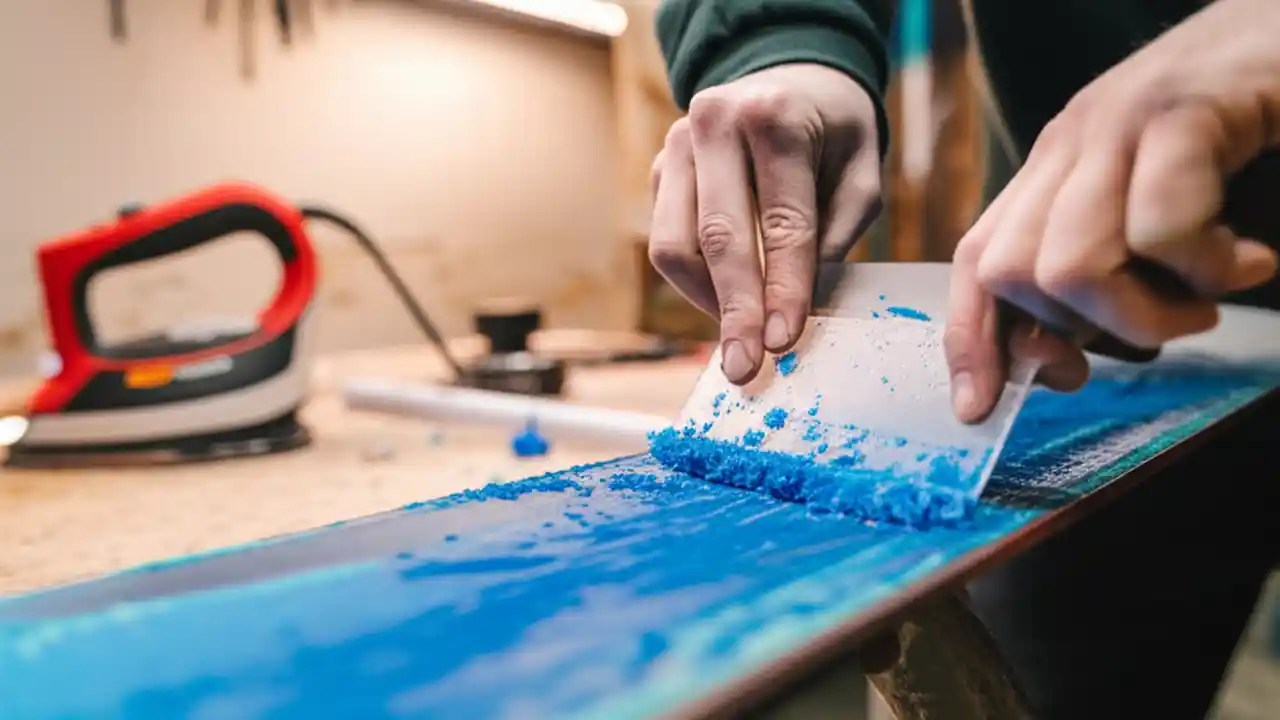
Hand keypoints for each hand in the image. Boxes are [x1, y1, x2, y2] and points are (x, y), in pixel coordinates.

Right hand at [649, 63, 882, 383]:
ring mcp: (676, 146)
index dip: (784, 288)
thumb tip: (795, 307)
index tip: (783, 341)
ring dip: (708, 302)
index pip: (781, 222)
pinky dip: (696, 283)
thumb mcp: (860, 173)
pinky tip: (728, 300)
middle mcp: (714, 124)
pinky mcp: (659, 170)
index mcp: (773, 117)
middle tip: (744, 366)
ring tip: (740, 334)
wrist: (789, 77)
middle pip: (717, 239)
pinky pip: (667, 242)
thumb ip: (833, 234)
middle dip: (735, 311)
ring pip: (674, 247)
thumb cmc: (832, 132)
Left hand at [945, 0, 1279, 422]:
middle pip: (1011, 274)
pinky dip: (1211, 270)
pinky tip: (1252, 258)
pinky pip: (1159, 230)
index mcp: (1052, 169)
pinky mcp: (1180, 114)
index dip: (969, 340)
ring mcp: (1117, 125)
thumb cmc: (1236, 142)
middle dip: (1083, 330)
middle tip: (1163, 325)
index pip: (974, 261)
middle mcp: (1068, 143)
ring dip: (1150, 313)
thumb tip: (1049, 360)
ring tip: (1213, 294)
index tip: (977, 408)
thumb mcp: (1146, 217)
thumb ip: (1098, 278)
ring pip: (1069, 266)